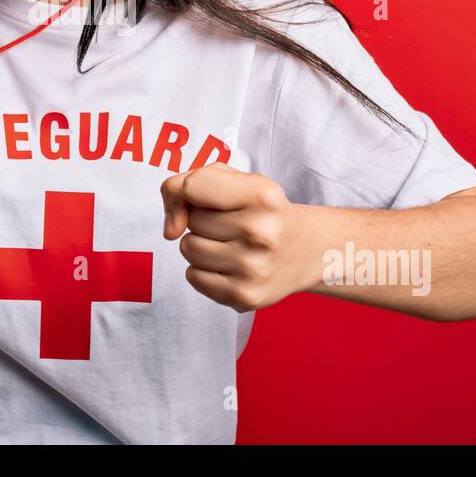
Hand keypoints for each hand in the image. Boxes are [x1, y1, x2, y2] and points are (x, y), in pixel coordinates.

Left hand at [160, 161, 327, 311]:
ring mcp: (253, 268)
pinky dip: (203, 270)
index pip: (192, 187)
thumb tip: (169, 230)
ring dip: (200, 244)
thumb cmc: (261, 210)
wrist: (306, 251)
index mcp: (262, 195)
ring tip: (230, 243)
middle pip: (191, 220)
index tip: (196, 199)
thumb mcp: (238, 180)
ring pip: (188, 248)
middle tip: (231, 223)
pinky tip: (229, 265)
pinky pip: (193, 277)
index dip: (183, 191)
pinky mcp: (245, 296)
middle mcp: (261, 232)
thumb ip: (190, 184)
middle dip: (202, 219)